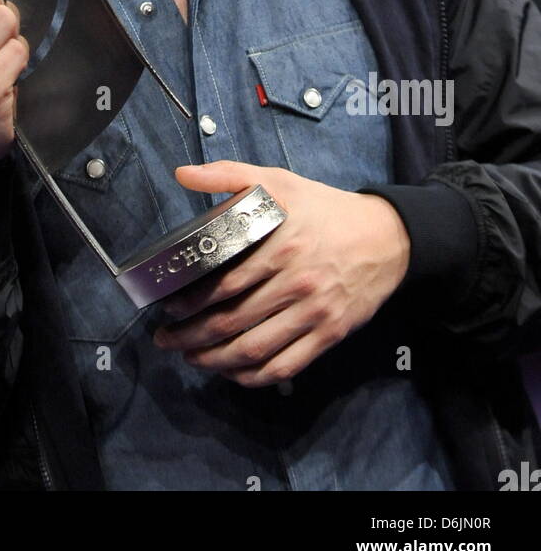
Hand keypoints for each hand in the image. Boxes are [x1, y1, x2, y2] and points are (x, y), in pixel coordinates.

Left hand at [152, 160, 410, 386]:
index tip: (167, 306)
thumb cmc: (324, 208)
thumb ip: (228, 175)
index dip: (190, 302)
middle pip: (233, 321)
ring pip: (255, 349)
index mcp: (280, 246)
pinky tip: (233, 372)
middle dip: (191, 336)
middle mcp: (296, 283)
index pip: (224, 284)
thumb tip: (181, 174)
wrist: (386, 236)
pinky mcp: (329, 334)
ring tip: (191, 358)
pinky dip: (254, 376)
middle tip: (165, 339)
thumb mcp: (279, 180)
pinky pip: (286, 366)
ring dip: (215, 361)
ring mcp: (314, 312)